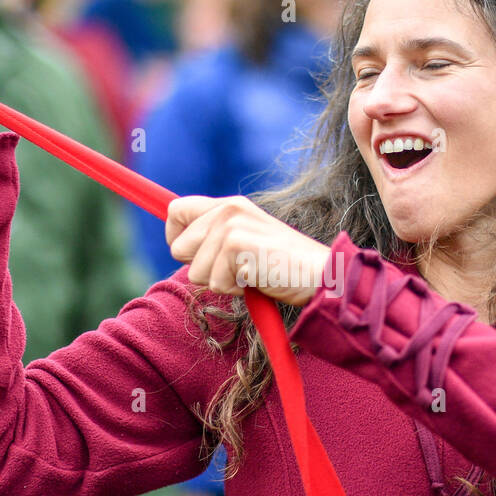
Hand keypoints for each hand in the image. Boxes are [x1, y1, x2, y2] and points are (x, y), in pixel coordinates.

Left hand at [165, 195, 331, 306]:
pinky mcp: (236, 245)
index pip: (176, 210)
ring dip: (222, 282)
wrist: (321, 276)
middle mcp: (228, 209)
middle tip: (236, 269)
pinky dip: (235, 290)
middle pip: (178, 246)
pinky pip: (214, 282)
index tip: (190, 254)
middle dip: (201, 268)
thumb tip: (179, 245)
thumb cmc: (284, 267)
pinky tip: (257, 279)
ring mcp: (231, 226)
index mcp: (230, 205)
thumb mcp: (247, 242)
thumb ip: (217, 237)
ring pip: (194, 270)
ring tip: (251, 274)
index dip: (174, 236)